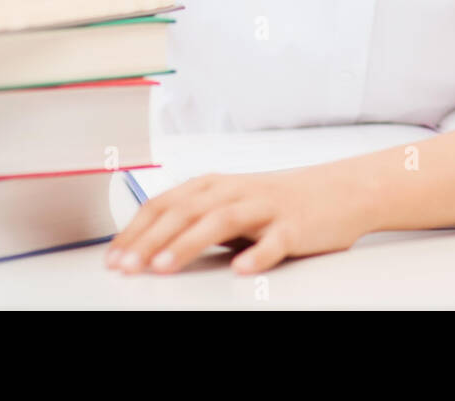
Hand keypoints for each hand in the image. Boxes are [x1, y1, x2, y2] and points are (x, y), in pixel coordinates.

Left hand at [105, 165, 368, 274]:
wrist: (340, 190)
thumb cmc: (278, 202)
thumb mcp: (230, 203)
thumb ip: (194, 218)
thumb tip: (146, 246)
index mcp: (214, 186)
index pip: (165, 204)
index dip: (136, 231)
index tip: (114, 258)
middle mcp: (235, 191)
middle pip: (185, 211)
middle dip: (152, 240)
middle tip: (128, 267)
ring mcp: (265, 207)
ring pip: (221, 221)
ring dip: (189, 243)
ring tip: (165, 267)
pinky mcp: (294, 226)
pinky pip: (274, 241)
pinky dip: (257, 254)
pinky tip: (240, 270)